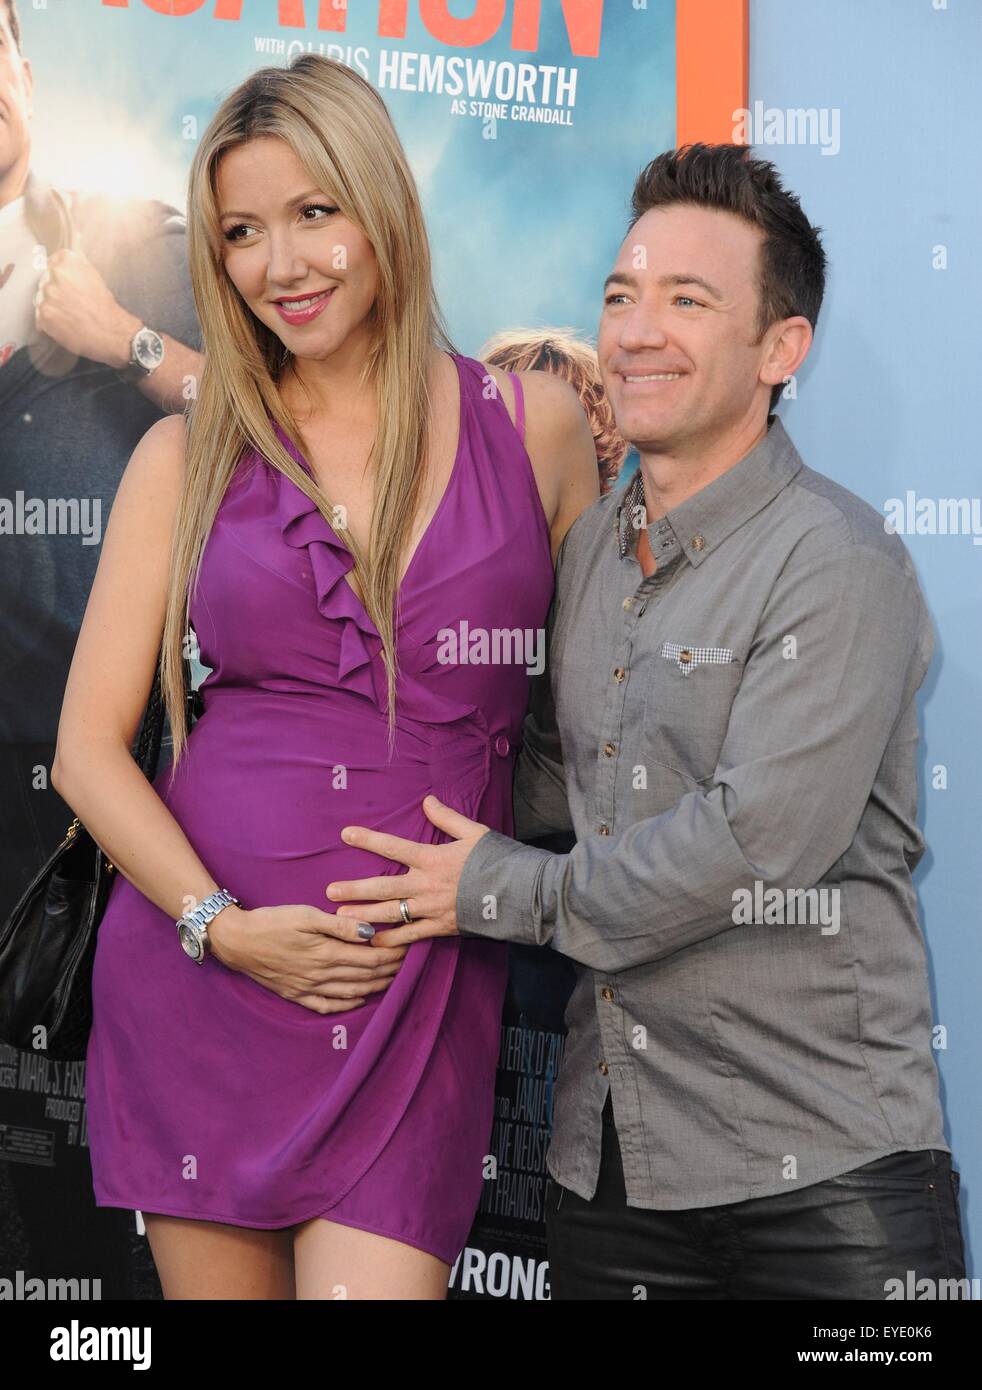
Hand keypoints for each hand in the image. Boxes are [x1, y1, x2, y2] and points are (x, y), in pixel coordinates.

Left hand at [34, 246, 138, 366]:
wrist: (111, 331)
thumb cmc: (104, 305)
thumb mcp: (93, 274)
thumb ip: (76, 262)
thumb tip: (70, 243)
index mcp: (66, 260)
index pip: (51, 263)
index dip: (59, 278)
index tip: (67, 287)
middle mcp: (54, 273)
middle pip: (44, 282)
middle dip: (54, 293)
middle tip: (72, 305)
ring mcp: (47, 294)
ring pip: (41, 300)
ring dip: (51, 308)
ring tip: (69, 316)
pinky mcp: (43, 314)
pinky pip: (40, 319)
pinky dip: (49, 325)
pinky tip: (65, 326)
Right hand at [208, 903, 407, 1013]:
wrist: (237, 941)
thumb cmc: (272, 921)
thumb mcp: (306, 915)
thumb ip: (340, 925)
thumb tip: (370, 932)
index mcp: (326, 953)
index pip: (369, 957)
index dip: (392, 953)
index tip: (408, 946)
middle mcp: (321, 975)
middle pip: (365, 975)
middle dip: (390, 969)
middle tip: (409, 962)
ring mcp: (308, 988)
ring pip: (351, 992)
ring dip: (375, 987)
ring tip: (393, 979)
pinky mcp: (296, 995)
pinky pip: (328, 1006)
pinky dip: (348, 1004)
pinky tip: (360, 999)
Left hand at [325, 794, 490, 946]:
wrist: (519, 893)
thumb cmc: (497, 859)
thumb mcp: (474, 832)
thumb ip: (447, 818)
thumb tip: (427, 801)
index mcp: (431, 858)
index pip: (393, 846)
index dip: (368, 839)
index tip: (345, 834)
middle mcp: (425, 885)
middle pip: (382, 886)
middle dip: (354, 889)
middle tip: (329, 892)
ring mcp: (431, 908)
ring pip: (390, 913)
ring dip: (363, 916)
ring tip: (340, 919)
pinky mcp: (439, 927)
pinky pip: (410, 936)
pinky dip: (391, 941)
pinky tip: (373, 944)